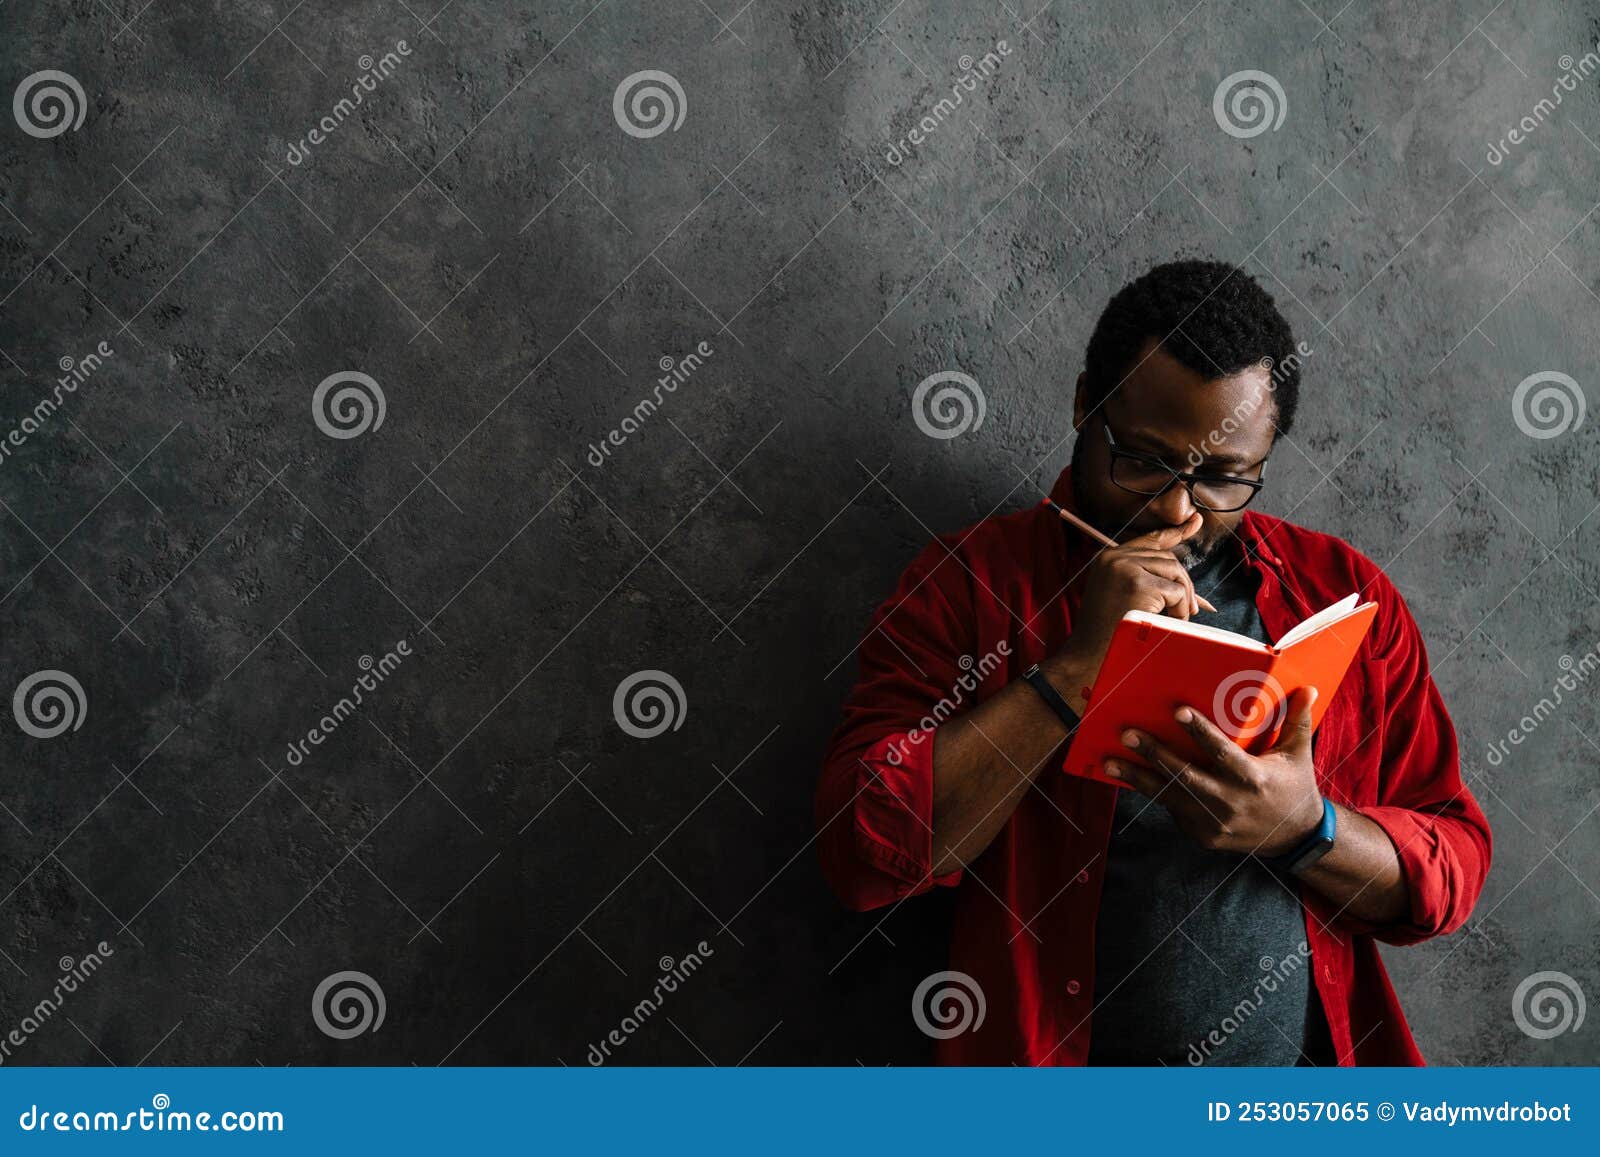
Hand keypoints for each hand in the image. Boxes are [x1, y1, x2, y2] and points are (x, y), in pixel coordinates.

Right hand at [1052, 512, 1206, 690]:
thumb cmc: (1107, 632)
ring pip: (1175, 572)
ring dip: (1182, 599)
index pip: (1150, 539)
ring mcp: (1125, 568)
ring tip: (1176, 619)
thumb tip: (1181, 574)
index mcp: (1109, 558)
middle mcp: (1115, 557)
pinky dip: (1180, 609)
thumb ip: (1145, 578)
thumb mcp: (1120, 596)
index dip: (1175, 532)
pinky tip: (1170, 623)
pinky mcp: (1137, 584)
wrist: (1089, 656)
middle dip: (1183, 584)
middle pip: (1167, 558)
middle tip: (1188, 610)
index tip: (1195, 521)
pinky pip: (1176, 591)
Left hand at [1102, 686, 1323, 856]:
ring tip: (1109, 759)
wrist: (1294, 839)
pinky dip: (1152, 793)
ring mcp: (1213, 823)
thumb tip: (1308, 688)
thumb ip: (1297, 722)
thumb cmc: (1294, 787)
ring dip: (1136, 777)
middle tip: (1127, 733)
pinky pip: (1173, 810)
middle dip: (1154, 754)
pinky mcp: (1202, 836)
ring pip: (1169, 796)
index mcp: (1254, 779)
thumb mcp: (1298, 756)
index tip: (1177, 711)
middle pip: (1185, 776)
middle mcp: (1231, 803)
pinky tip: (1127, 776)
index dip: (1200, 732)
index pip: (1222, 752)